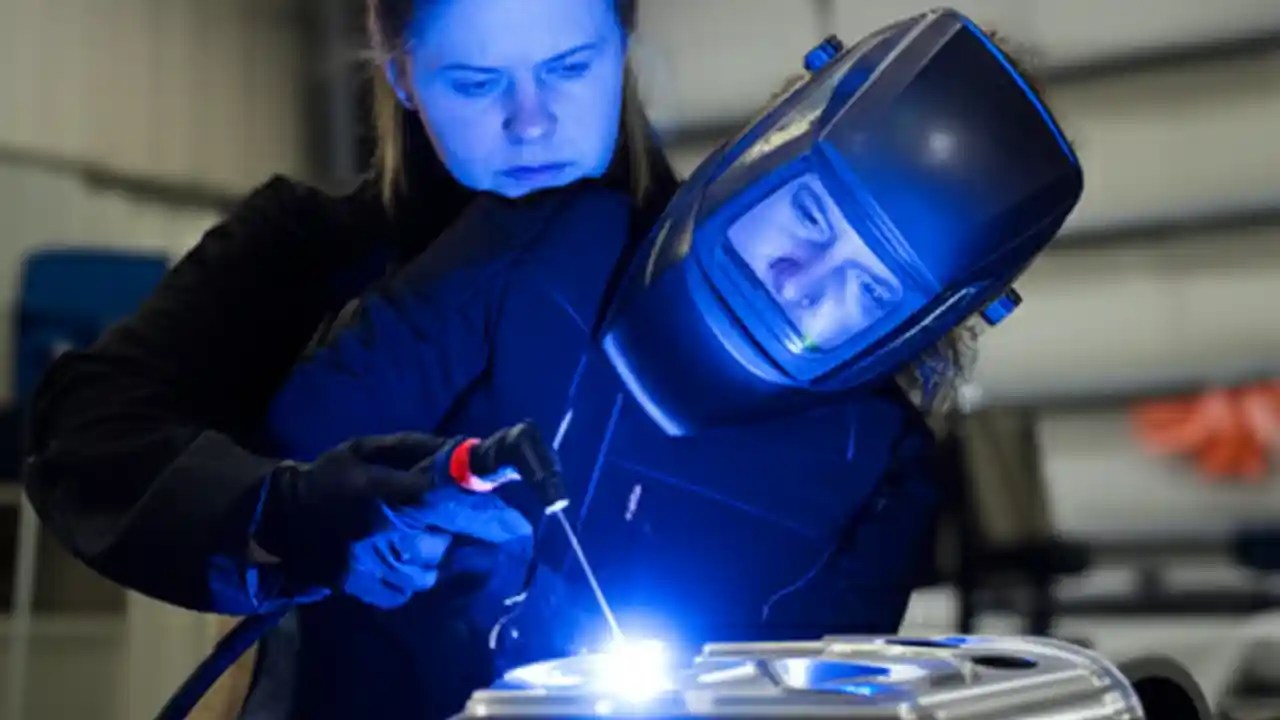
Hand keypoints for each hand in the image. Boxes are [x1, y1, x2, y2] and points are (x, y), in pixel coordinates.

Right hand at [255, 432, 534, 608]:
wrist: (280, 519)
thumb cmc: (332, 475)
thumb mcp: (371, 447)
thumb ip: (421, 450)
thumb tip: (469, 453)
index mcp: (386, 495)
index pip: (451, 504)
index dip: (489, 512)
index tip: (515, 518)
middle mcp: (384, 536)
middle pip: (449, 539)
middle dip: (464, 528)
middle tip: (465, 516)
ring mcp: (376, 569)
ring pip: (434, 566)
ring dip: (438, 550)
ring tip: (418, 533)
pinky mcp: (368, 592)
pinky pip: (413, 586)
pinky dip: (416, 571)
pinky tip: (401, 554)